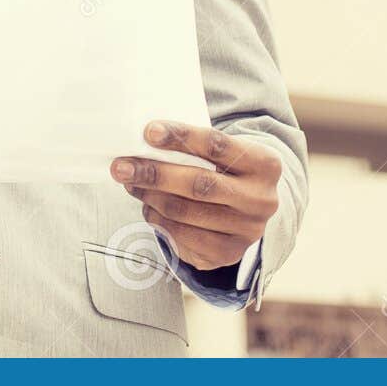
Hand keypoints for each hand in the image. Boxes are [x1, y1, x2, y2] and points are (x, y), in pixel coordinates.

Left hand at [110, 121, 281, 271]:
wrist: (248, 209)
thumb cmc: (226, 169)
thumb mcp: (224, 153)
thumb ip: (194, 147)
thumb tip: (143, 144)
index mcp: (265, 165)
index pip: (217, 145)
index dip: (181, 137)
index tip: (149, 131)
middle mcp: (261, 201)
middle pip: (197, 184)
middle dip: (154, 174)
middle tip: (121, 167)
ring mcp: (246, 232)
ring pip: (183, 212)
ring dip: (148, 196)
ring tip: (131, 183)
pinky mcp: (226, 254)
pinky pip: (179, 236)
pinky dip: (156, 218)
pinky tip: (148, 205)